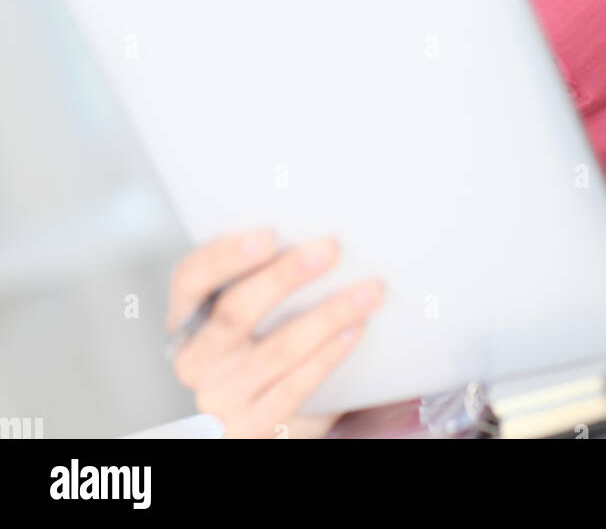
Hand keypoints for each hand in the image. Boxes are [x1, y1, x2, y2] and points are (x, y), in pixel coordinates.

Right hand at [166, 230, 384, 437]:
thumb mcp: (246, 309)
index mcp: (186, 317)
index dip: (226, 255)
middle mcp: (195, 359)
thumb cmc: (257, 342)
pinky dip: (329, 354)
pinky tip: (354, 330)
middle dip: (285, 276)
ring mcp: (221, 397)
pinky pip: (296, 386)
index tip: (269, 235)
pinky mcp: (253, 427)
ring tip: (366, 292)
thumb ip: (260, 273)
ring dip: (328, 315)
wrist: (258, 415)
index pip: (191, 278)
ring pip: (277, 349)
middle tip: (330, 249)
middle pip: (235, 311)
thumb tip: (315, 230)